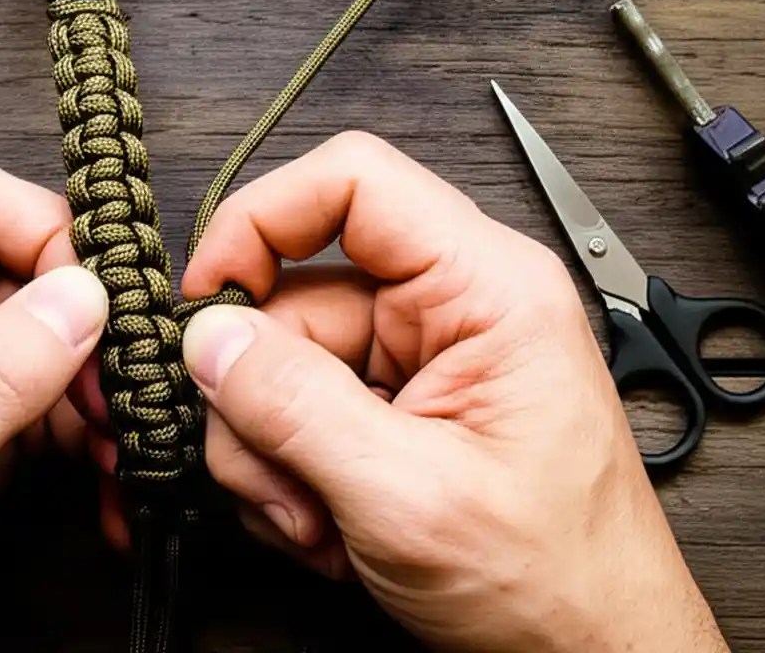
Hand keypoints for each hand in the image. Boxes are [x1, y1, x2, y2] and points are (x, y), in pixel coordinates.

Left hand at [0, 160, 107, 652]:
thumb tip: (80, 294)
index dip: (45, 237)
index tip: (100, 301)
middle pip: (15, 272)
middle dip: (82, 329)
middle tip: (119, 392)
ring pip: (40, 342)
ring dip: (91, 392)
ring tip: (118, 449)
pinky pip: (39, 405)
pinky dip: (82, 439)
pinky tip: (105, 479)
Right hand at [180, 132, 727, 651]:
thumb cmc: (559, 580)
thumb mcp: (408, 494)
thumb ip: (296, 406)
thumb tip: (210, 339)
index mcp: (485, 289)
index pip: (352, 183)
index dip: (261, 221)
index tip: (206, 296)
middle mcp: (448, 313)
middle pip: (293, 299)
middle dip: (261, 400)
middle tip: (274, 474)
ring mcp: (415, 367)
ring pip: (281, 368)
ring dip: (271, 453)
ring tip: (313, 520)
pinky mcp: (391, 416)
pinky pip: (296, 417)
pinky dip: (288, 478)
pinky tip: (326, 529)